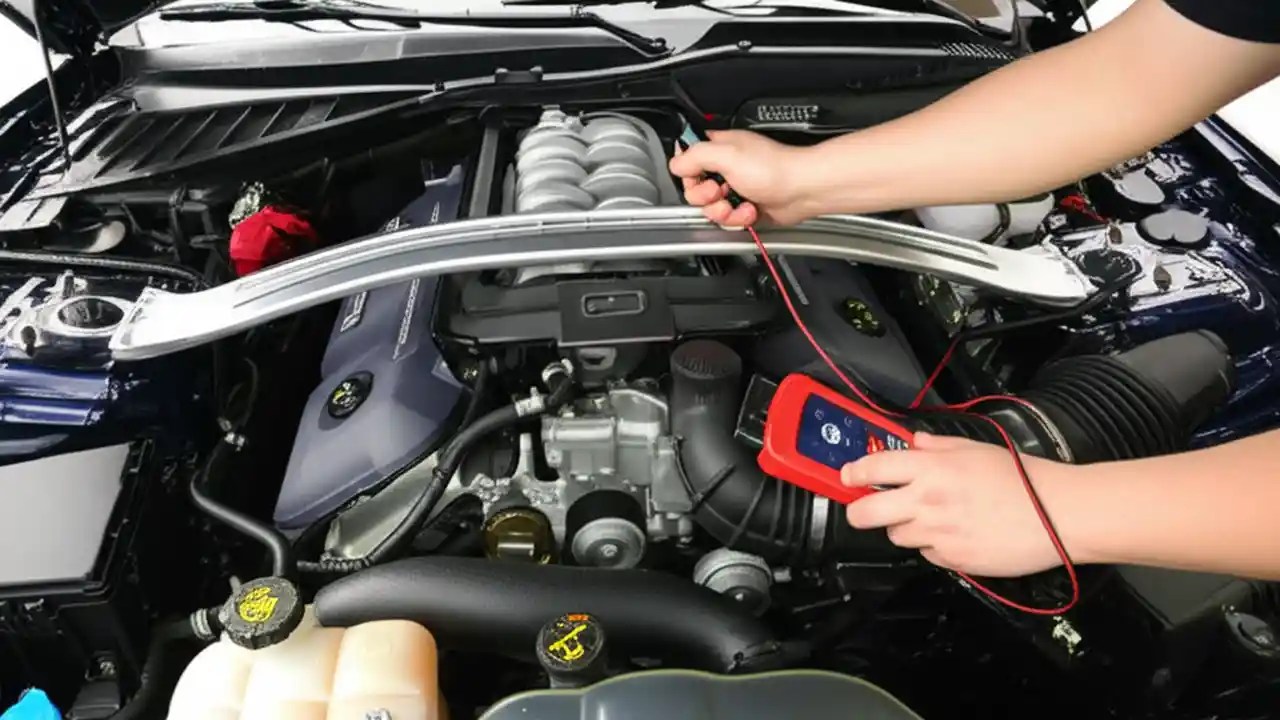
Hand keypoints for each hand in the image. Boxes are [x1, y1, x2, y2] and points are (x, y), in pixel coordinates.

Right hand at [669, 130, 815, 226]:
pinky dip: (738, 218)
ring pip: (711, 209)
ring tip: (737, 205)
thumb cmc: (774, 168)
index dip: (688, 174)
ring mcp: (735, 189)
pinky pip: (728, 219)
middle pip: (695, 190)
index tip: (697, 177)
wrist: (802, 189)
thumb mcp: (726, 155)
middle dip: (706, 198)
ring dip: (723, 211)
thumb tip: (676, 165)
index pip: (688, 161)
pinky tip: (750, 210)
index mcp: (719, 148)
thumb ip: (695, 157)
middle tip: (720, 192)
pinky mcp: (744, 207)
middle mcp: (726, 168)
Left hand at [841, 432, 1082, 576]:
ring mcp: (937, 534)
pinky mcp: (952, 559)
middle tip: (864, 508)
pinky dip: (934, 545)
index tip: (847, 476)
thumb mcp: (978, 449)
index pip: (874, 467)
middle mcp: (927, 501)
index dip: (853, 472)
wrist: (1059, 515)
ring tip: (930, 518)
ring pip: (896, 535)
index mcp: (932, 469)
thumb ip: (938, 447)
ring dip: (904, 527)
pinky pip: (927, 553)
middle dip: (858, 511)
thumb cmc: (1024, 479)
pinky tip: (956, 534)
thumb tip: (913, 443)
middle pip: (866, 513)